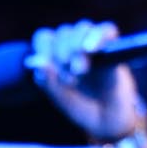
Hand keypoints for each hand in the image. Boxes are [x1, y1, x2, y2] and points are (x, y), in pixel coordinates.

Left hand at [29, 19, 142, 138]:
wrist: (109, 119)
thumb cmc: (81, 107)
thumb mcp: (61, 99)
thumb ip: (47, 81)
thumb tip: (34, 61)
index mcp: (56, 56)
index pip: (44, 38)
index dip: (44, 49)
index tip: (50, 67)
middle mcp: (73, 46)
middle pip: (63, 32)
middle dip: (62, 53)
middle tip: (69, 78)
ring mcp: (93, 44)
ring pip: (82, 28)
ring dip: (77, 45)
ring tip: (80, 70)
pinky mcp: (112, 47)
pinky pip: (106, 30)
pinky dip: (97, 37)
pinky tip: (91, 49)